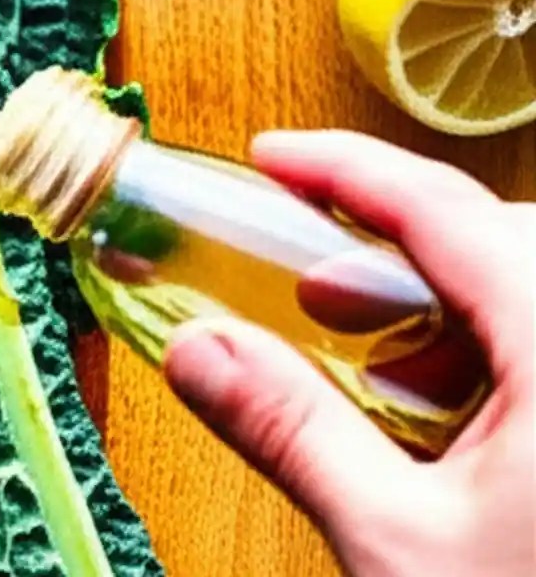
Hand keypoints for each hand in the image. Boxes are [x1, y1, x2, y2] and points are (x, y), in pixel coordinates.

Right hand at [163, 131, 533, 576]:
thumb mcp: (396, 543)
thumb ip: (290, 429)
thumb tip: (195, 350)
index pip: (447, 213)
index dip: (344, 172)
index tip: (269, 159)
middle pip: (506, 242)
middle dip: (396, 251)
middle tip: (310, 288)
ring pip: (535, 296)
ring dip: (448, 310)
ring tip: (377, 364)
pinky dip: (496, 360)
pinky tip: (453, 423)